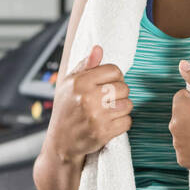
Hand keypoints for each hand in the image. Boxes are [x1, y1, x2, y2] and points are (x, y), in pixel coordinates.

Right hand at [47, 45, 131, 162]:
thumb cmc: (67, 109)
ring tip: (108, 112)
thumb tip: (98, 48)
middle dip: (120, 94)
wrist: (61, 141)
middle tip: (108, 101)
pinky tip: (109, 123)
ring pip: (128, 105)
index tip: (107, 86)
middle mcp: (87, 97)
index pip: (115, 70)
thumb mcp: (70, 84)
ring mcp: (96, 116)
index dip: (114, 78)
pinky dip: (122, 123)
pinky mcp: (103, 132)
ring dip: (122, 109)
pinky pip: (127, 122)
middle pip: (124, 87)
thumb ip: (86, 65)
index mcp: (80, 82)